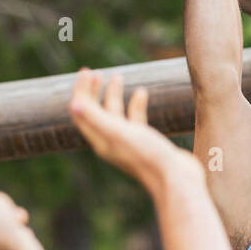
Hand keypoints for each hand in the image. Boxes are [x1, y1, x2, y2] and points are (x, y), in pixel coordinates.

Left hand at [68, 68, 205, 193]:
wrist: (176, 178)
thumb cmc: (148, 155)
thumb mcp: (120, 133)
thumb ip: (96, 119)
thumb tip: (73, 104)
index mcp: (101, 140)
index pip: (82, 112)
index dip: (81, 91)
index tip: (87, 71)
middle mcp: (111, 141)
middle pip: (95, 112)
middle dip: (93, 91)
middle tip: (96, 73)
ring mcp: (129, 142)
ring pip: (115, 114)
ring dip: (113, 94)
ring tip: (117, 76)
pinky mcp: (145, 142)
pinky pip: (135, 119)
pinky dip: (135, 104)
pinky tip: (142, 92)